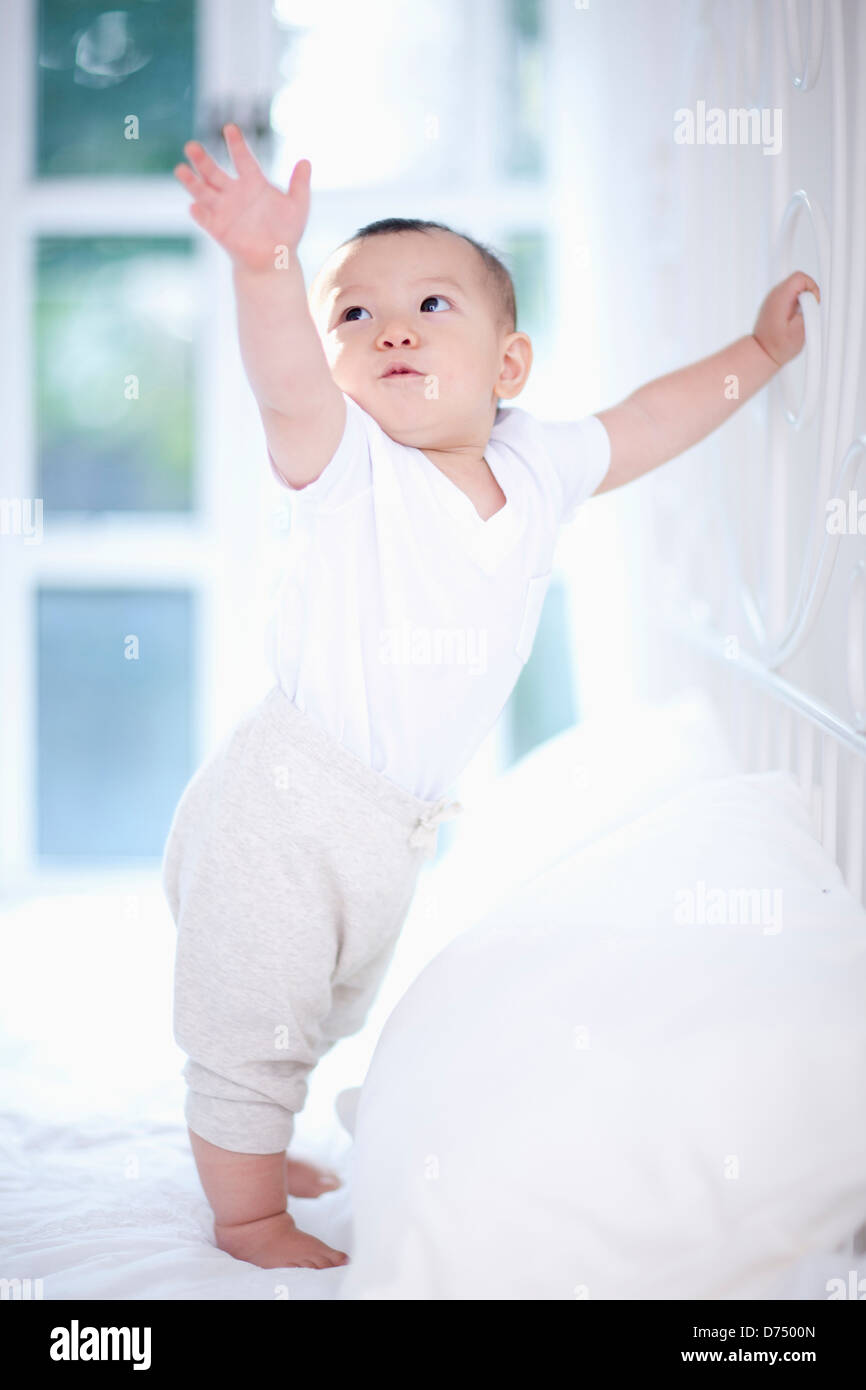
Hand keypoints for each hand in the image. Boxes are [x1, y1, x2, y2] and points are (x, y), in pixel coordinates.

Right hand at [174, 124, 310, 272]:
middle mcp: (233, 193)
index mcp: (252, 183)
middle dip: (202, 160)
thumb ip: (300, 184)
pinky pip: (205, 219)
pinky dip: (199, 214)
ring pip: (203, 192)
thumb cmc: (286, 232)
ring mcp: (223, 210)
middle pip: (213, 172)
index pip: (242, 159)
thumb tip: (306, 161)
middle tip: (191, 146)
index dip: (236, 144)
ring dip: (191, 182)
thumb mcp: (298, 207)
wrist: (275, 260)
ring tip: (180, 169)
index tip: (230, 128)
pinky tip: (194, 207)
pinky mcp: (218, 229)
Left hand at [753, 270, 820, 367]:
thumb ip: (808, 312)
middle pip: (798, 281)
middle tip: (805, 313)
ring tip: (799, 318)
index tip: (812, 304)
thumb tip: (813, 301)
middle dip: (808, 296)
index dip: (812, 288)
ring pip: (795, 289)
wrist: (762, 353)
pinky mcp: (775, 305)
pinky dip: (796, 306)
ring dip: (802, 302)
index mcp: (780, 298)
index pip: (800, 277)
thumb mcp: (799, 331)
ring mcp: (773, 299)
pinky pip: (791, 297)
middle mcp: (775, 295)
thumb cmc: (777, 346)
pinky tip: (794, 319)